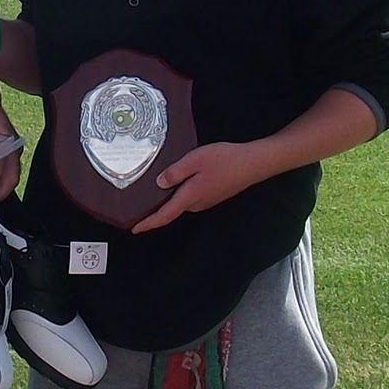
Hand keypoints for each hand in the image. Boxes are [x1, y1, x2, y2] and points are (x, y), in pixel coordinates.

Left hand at [131, 141, 263, 232]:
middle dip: (155, 209)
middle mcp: (197, 203)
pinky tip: (178, 182)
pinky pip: (191, 197)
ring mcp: (206, 200)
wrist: (253, 164)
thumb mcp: (195, 160)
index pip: (164, 216)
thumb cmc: (225, 160)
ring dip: (169, 200)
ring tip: (155, 191)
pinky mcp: (213, 195)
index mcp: (190, 196)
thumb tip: (159, 183)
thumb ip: (175, 172)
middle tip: (139, 204)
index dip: (148, 223)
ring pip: (182, 202)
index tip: (135, 229)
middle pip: (171, 209)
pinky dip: (180, 194)